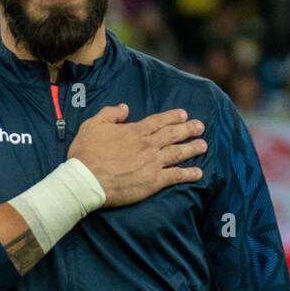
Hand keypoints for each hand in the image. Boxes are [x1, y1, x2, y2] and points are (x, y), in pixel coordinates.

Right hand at [68, 104, 205, 207]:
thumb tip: (124, 108)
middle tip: (200, 127)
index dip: (172, 117)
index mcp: (134, 131)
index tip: (183, 114)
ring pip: (177, 152)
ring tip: (203, 145)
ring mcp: (152, 163)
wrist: (86, 179)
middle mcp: (147, 145)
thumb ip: (109, 114)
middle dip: (188, 129)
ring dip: (192, 148)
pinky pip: (175, 176)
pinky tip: (198, 173)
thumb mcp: (92, 125)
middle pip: (172, 134)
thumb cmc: (85, 154)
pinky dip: (188, 174)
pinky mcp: (153, 181)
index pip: (158, 121)